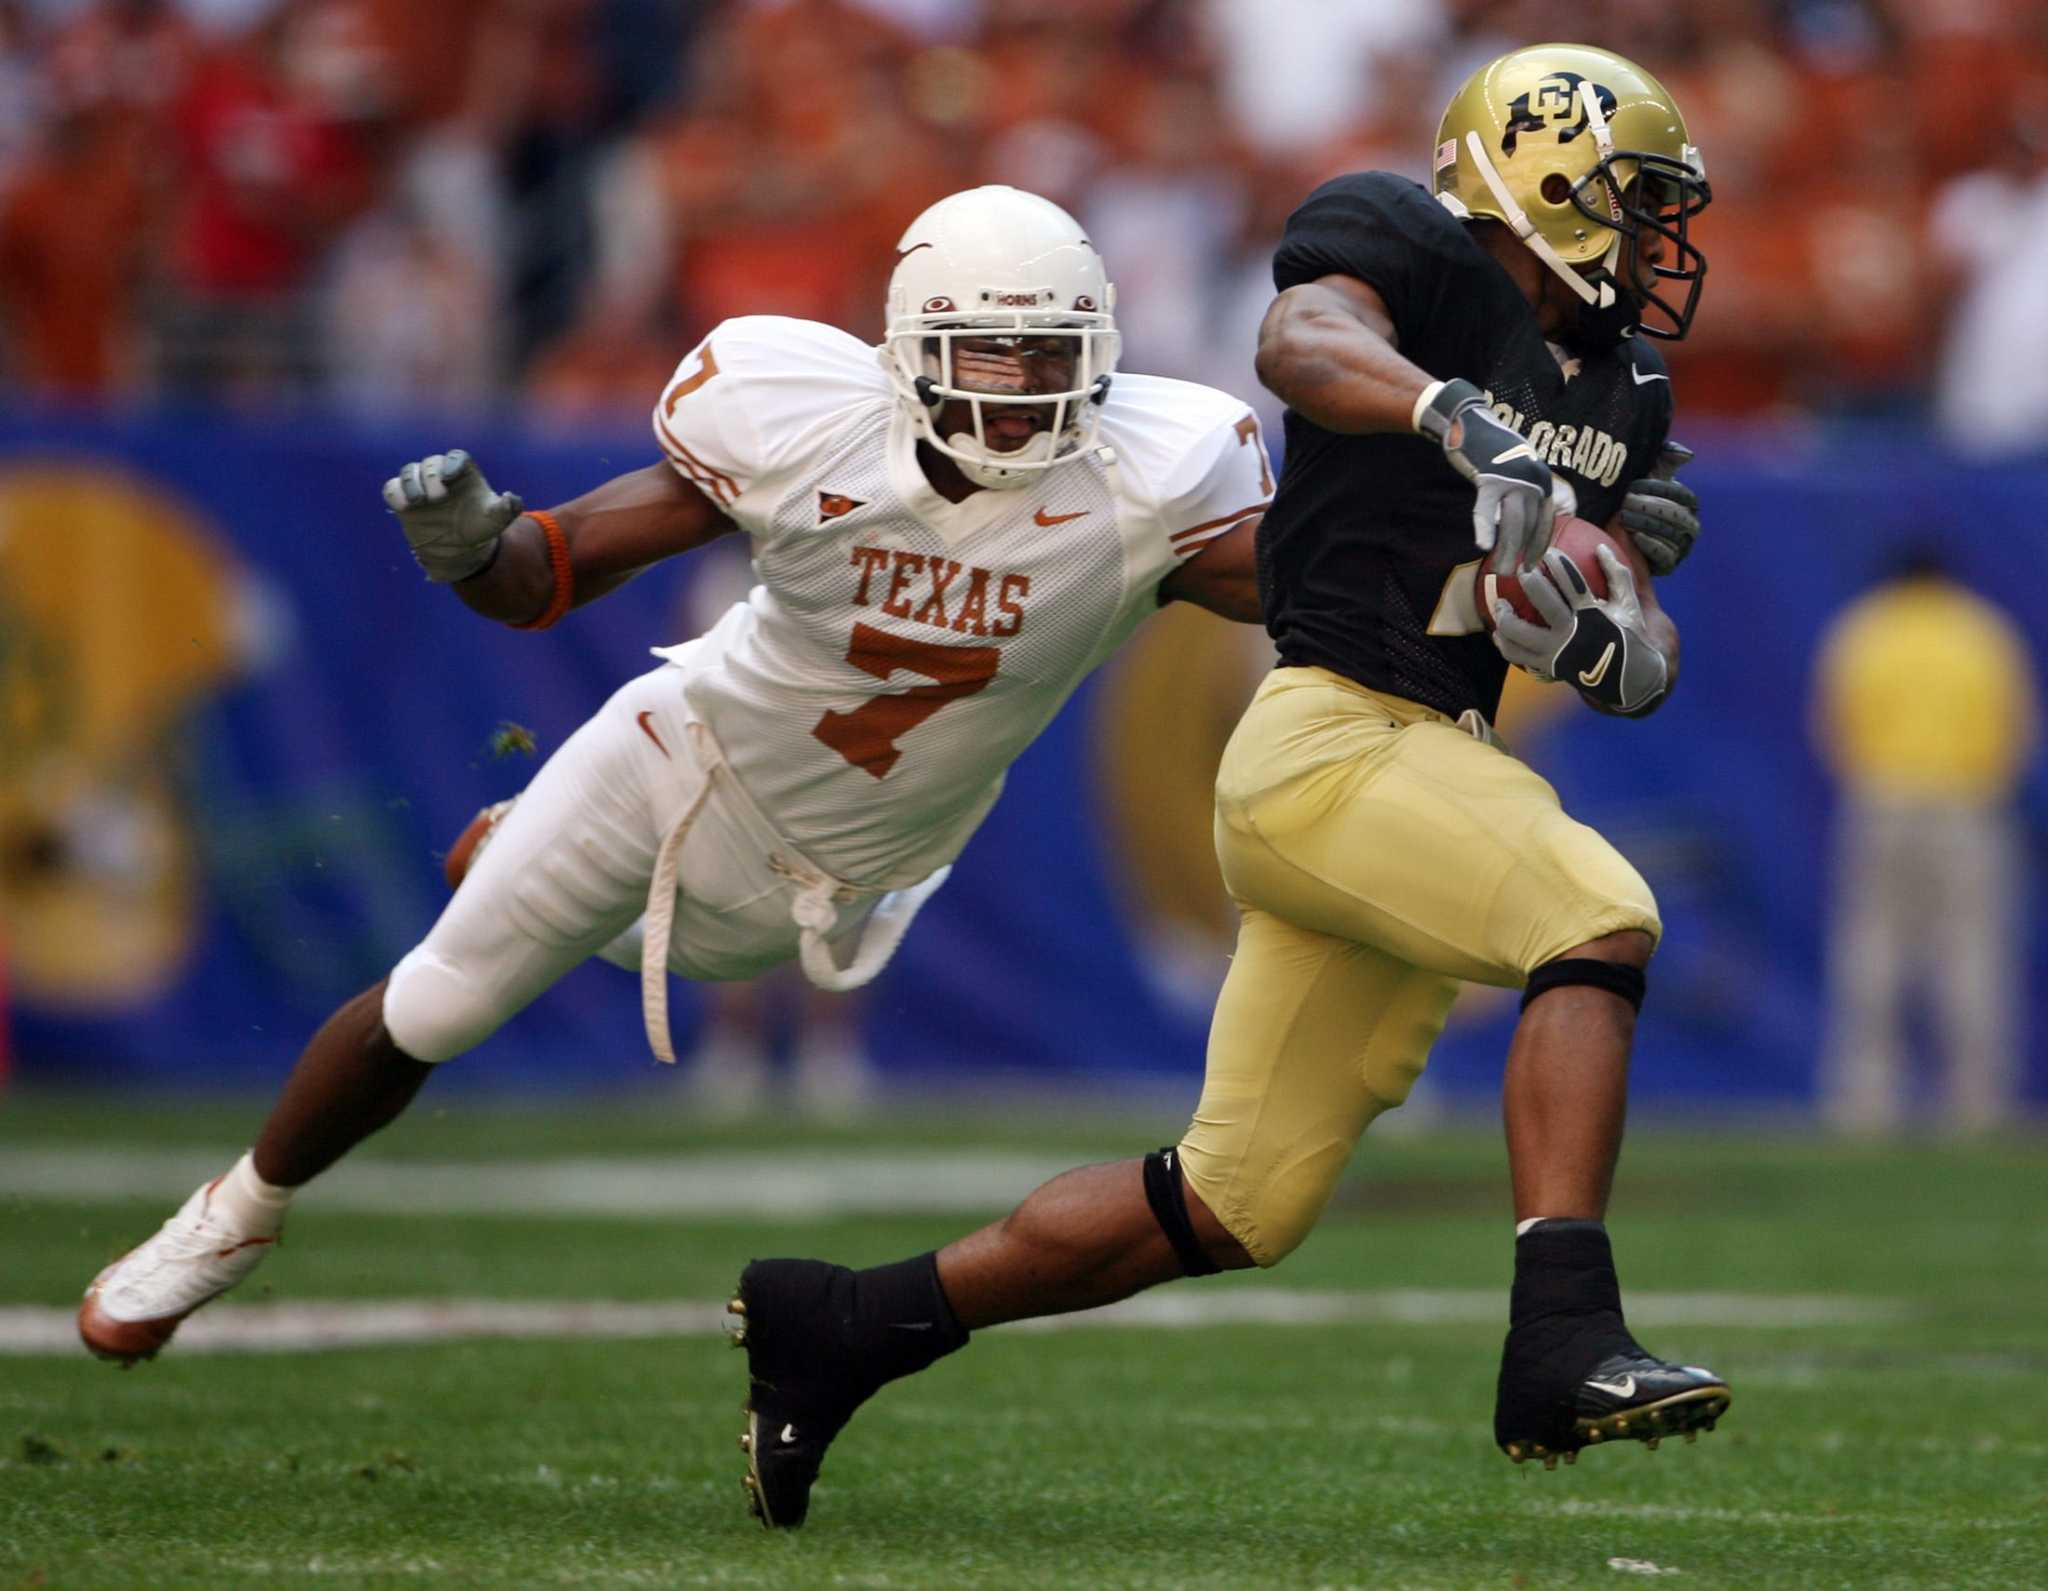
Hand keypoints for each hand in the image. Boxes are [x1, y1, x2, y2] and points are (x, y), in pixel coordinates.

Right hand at [382, 450, 523, 581]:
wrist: (460, 548)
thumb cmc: (480, 527)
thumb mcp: (498, 520)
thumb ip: (507, 508)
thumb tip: (510, 497)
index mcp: (463, 473)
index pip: (456, 458)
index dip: (451, 464)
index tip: (450, 478)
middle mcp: (440, 475)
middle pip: (430, 463)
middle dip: (430, 476)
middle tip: (437, 497)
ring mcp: (421, 486)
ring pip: (409, 472)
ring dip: (411, 483)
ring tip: (419, 501)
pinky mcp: (404, 499)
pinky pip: (392, 488)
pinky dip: (395, 493)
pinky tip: (404, 507)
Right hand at [1417, 377, 1554, 574]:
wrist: (1468, 421)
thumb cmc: (1489, 448)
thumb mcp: (1516, 468)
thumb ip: (1523, 491)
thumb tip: (1521, 521)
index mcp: (1541, 478)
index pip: (1545, 519)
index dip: (1539, 545)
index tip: (1533, 564)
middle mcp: (1533, 478)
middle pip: (1530, 524)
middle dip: (1524, 553)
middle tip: (1518, 575)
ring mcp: (1511, 478)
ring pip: (1513, 522)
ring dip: (1507, 550)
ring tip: (1501, 570)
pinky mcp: (1488, 477)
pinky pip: (1486, 510)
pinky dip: (1485, 529)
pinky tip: (1483, 546)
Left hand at [1489, 544, 1669, 716]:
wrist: (1629, 679)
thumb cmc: (1628, 635)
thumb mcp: (1629, 604)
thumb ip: (1617, 574)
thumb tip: (1601, 547)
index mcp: (1593, 615)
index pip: (1573, 584)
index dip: (1559, 565)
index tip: (1547, 551)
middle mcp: (1572, 634)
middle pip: (1545, 604)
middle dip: (1531, 582)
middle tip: (1521, 569)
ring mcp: (1556, 652)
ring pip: (1520, 634)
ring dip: (1506, 615)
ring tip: (1500, 603)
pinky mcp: (1547, 667)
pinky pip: (1516, 655)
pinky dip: (1504, 643)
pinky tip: (1498, 631)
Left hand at [1616, 441, 1697, 575]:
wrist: (1611, 533)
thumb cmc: (1631, 500)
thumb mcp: (1646, 477)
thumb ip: (1665, 459)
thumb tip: (1687, 455)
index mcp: (1688, 505)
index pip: (1683, 495)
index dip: (1661, 488)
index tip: (1635, 484)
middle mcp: (1689, 527)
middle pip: (1678, 516)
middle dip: (1652, 507)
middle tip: (1626, 500)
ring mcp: (1680, 547)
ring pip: (1671, 535)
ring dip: (1647, 524)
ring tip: (1624, 516)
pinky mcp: (1668, 565)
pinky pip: (1666, 556)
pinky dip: (1652, 546)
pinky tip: (1635, 537)